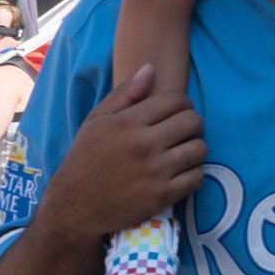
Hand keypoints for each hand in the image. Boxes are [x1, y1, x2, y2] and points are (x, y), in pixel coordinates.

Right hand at [47, 65, 205, 236]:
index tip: (176, 113)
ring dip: (194, 148)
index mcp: (128, 122)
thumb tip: (150, 69)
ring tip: (181, 152)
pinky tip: (180, 173)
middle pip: (193, 122)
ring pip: (199, 149)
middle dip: (191, 123)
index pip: (176, 100)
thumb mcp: (96, 120)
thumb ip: (124, 94)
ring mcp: (155, 172)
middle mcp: (144, 145)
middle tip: (181, 132)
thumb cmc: (86, 158)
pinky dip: (193, 174)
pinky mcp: (162, 196)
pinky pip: (197, 178)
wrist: (75, 205)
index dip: (181, 104)